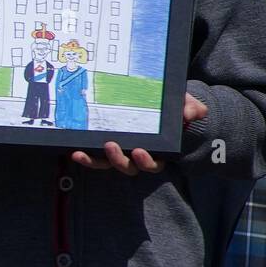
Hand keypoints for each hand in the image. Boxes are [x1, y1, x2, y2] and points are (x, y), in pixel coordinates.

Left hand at [70, 92, 206, 174]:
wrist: (159, 99)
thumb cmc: (175, 105)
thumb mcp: (186, 103)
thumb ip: (191, 108)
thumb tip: (190, 113)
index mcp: (158, 150)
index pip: (153, 164)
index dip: (147, 162)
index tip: (140, 151)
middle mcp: (136, 154)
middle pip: (127, 167)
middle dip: (119, 160)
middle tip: (111, 146)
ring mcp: (119, 150)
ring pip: (107, 163)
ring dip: (95, 161)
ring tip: (82, 153)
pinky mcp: (103, 145)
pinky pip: (93, 154)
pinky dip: (84, 156)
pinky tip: (74, 151)